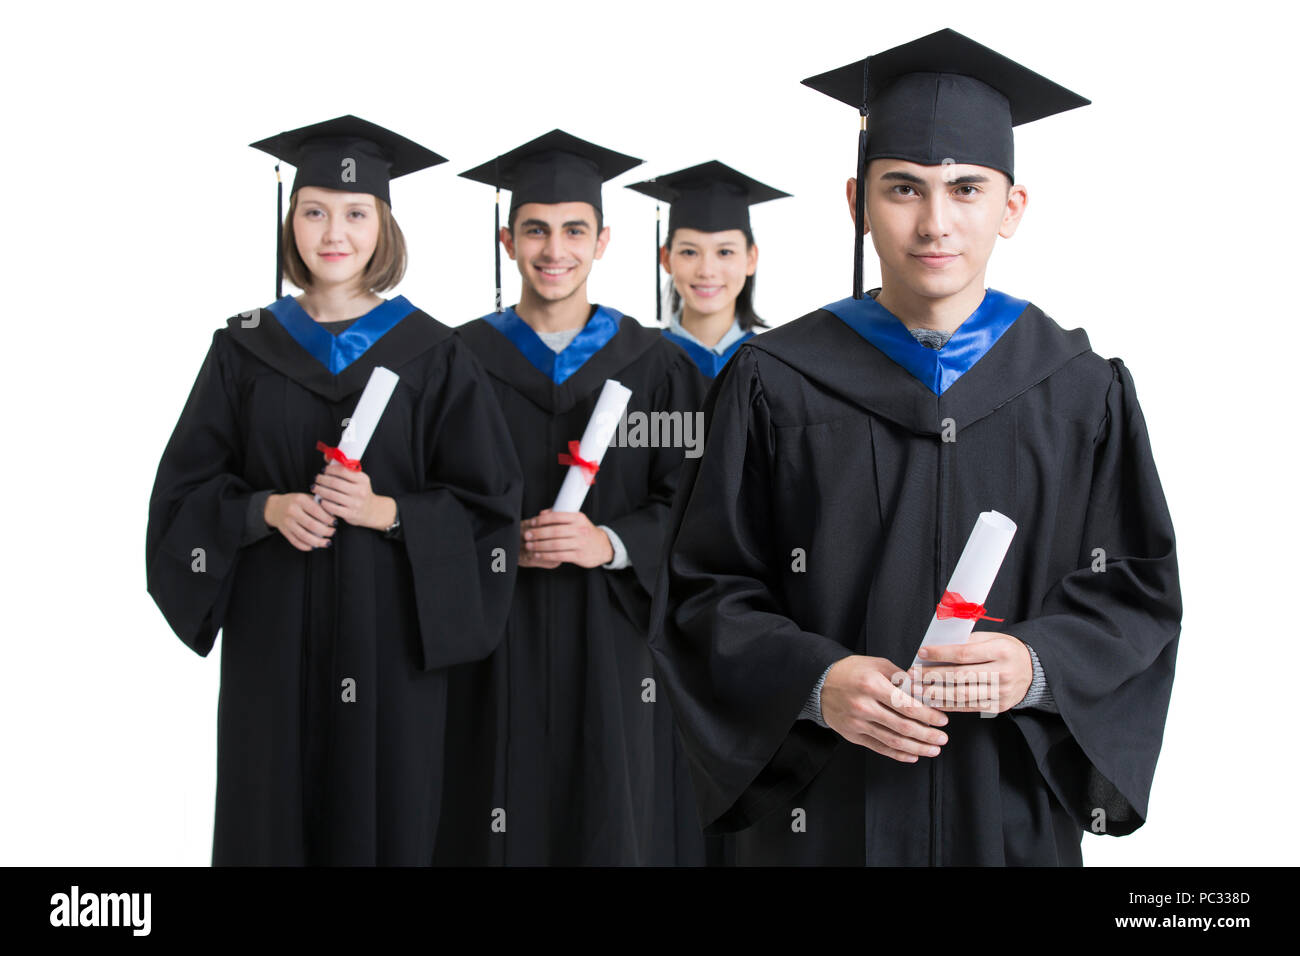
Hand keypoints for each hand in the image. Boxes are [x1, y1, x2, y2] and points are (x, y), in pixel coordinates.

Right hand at [265, 492, 335, 551]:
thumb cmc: (296, 502)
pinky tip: (314, 546)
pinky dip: (306, 546)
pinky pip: (295, 541)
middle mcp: (292, 511)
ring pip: (304, 536)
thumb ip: (319, 505)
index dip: (328, 519)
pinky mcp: (284, 531)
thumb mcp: (306, 498)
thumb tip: (334, 515)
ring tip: (327, 542)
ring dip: (318, 542)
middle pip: (311, 525)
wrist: (275, 507)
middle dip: (325, 531)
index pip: (317, 511)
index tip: (335, 523)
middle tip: (332, 532)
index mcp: (300, 500)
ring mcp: (287, 522)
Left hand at [310, 459, 395, 531]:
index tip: (323, 470)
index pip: (343, 471)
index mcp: (363, 479)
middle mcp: (360, 491)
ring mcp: (356, 503)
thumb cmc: (360, 491)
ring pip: (332, 495)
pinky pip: (333, 508)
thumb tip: (327, 455)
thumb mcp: (357, 479)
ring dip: (320, 490)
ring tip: (314, 488)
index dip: (330, 469)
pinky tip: (321, 500)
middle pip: (335, 483)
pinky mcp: (351, 514)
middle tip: (316, 478)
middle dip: (322, 480)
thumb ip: (342, 468)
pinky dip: (324, 503)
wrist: (372, 510)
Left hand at [519, 509, 613, 568]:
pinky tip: (538, 554)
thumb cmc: (585, 532)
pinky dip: (546, 555)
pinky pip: (559, 556)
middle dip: (538, 533)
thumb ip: (560, 516)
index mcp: (578, 518)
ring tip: (529, 545)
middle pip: (555, 531)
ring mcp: (580, 544)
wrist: (603, 546)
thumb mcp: (577, 520)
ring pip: (555, 544)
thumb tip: (542, 514)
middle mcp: (580, 530)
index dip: (542, 520)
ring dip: (539, 545)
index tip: (532, 523)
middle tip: (527, 535)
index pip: (557, 516)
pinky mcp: (579, 556)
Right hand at [820, 655, 949, 762]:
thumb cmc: (851, 671)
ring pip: (893, 741)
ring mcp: (857, 723)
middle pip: (903, 727)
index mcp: (872, 685)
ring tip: (933, 750)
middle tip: (943, 738)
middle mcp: (864, 706)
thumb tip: (924, 690)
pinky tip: (912, 755)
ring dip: (917, 748)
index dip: (928, 715)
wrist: (819, 683)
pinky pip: (879, 748)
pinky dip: (898, 754)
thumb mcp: (877, 664)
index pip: (907, 705)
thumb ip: (901, 677)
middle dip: (927, 735)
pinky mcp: (853, 735)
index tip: (942, 720)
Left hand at [914, 631, 1032, 713]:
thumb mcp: (991, 638)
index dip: (940, 654)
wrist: (1032, 670)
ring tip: (917, 689)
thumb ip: (966, 642)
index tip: (921, 653)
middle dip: (933, 676)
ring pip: (962, 695)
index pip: (964, 653)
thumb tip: (935, 647)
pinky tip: (932, 700)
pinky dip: (947, 704)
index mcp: (1001, 651)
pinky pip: (968, 707)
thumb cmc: (1005, 650)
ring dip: (935, 693)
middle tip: (912, 674)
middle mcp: (1003, 673)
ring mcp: (1001, 693)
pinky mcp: (998, 707)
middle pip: (961, 676)